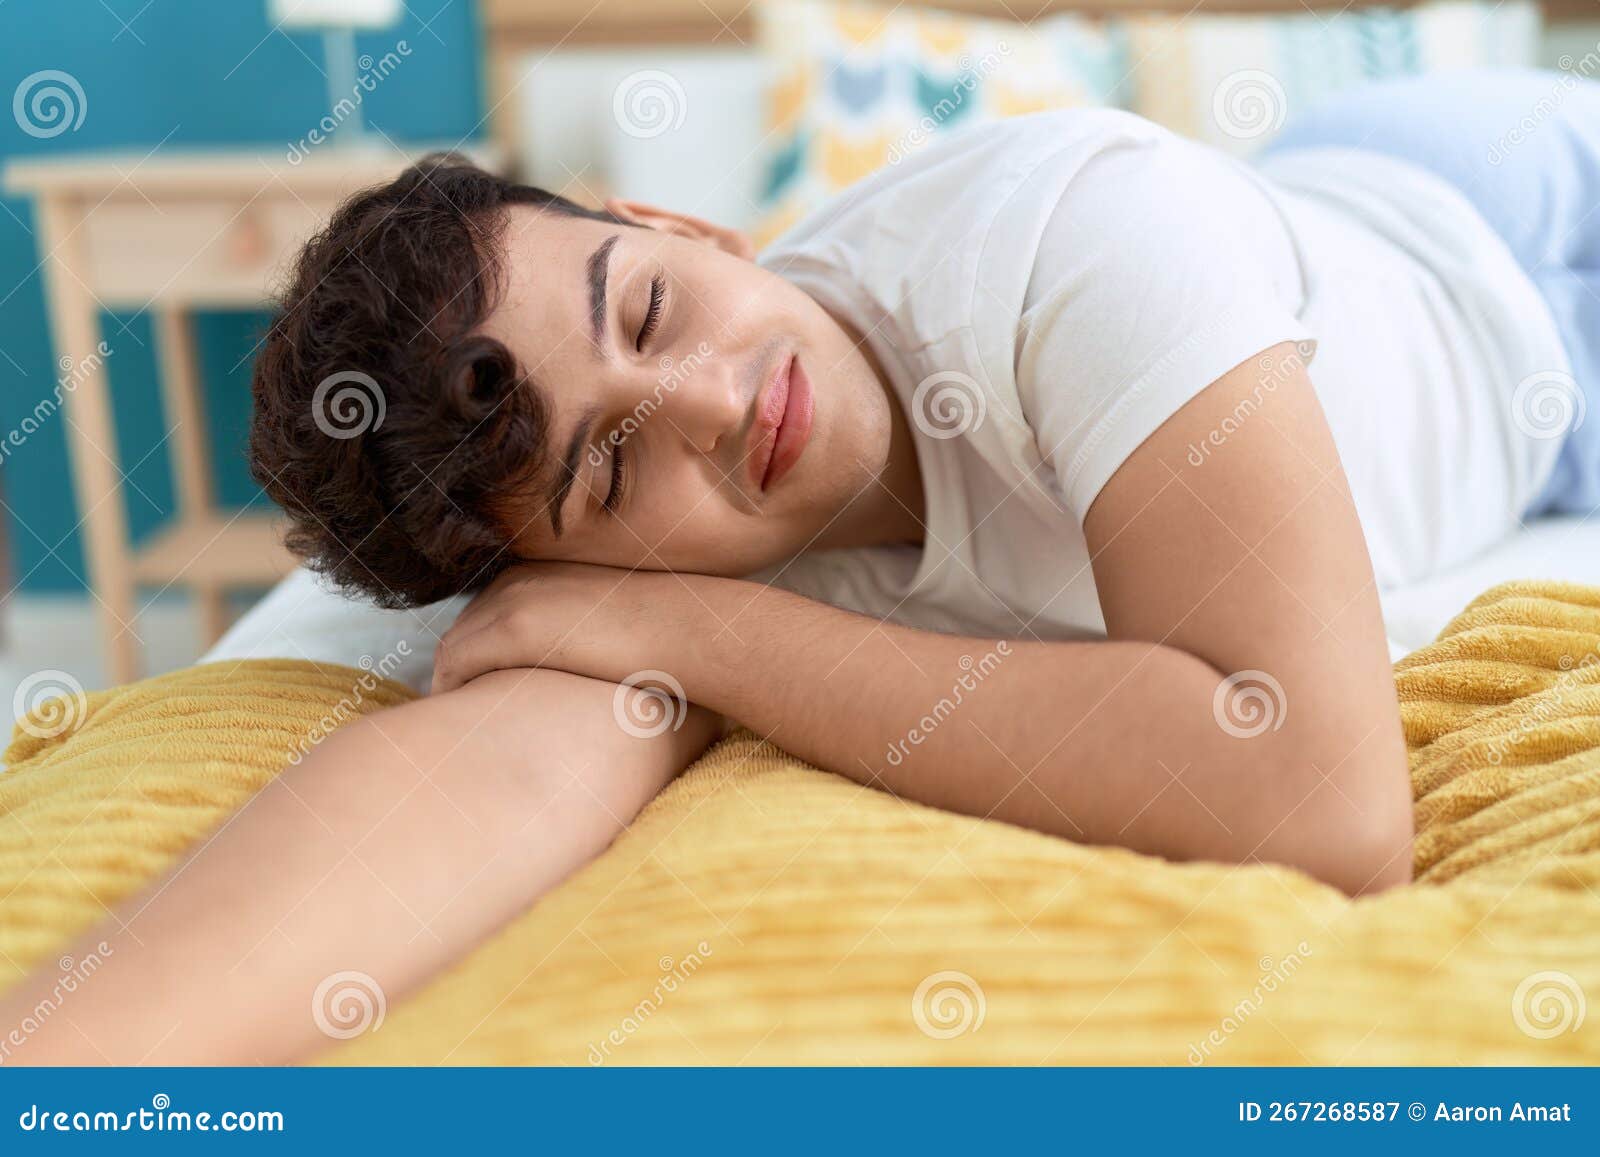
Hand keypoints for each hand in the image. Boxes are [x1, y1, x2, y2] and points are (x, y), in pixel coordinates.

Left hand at [430, 561, 693, 696]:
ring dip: (448, 683)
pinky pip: (455, 661)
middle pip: (463, 629)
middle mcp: (520, 579)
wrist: (686, 627)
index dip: (477, 653)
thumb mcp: (615, 621)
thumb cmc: (666, 635)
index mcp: (541, 573)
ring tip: (455, 722)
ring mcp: (514, 601)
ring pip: (452, 646)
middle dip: (456, 669)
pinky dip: (448, 688)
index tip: (479, 688)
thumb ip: (586, 632)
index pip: (486, 615)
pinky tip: (459, 718)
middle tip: (458, 711)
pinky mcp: (514, 629)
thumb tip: (589, 663)